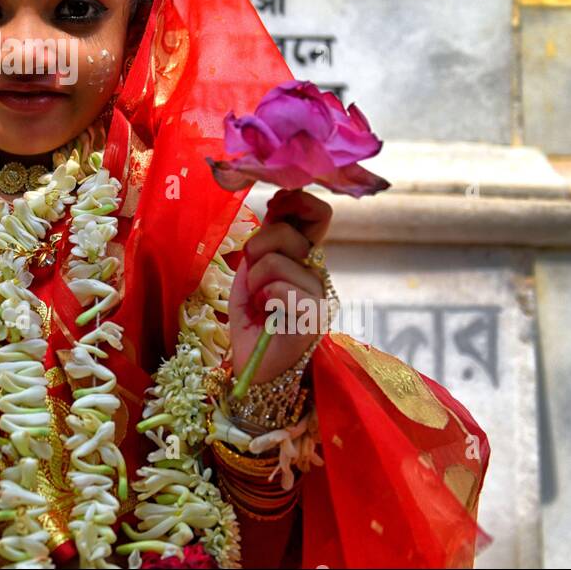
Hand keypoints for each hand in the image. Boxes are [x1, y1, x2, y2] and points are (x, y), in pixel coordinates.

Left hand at [227, 189, 332, 383]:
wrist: (254, 367)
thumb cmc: (253, 322)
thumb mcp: (251, 275)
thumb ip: (262, 246)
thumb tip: (273, 211)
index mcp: (304, 260)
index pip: (318, 216)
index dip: (296, 202)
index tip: (275, 208)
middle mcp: (317, 273)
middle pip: (289, 233)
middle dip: (258, 246)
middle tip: (252, 273)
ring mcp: (319, 295)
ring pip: (277, 263)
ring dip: (255, 282)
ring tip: (259, 303)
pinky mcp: (313, 317)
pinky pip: (280, 290)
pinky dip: (264, 298)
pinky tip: (266, 314)